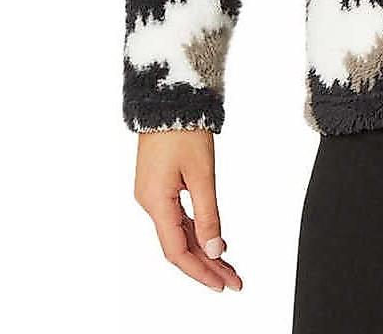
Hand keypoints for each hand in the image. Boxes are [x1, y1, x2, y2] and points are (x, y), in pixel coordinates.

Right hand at [133, 129, 242, 291]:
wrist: (169, 98)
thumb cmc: (184, 130)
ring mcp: (152, 194)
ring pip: (178, 233)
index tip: (223, 284)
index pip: (177, 251)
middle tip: (233, 282)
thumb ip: (208, 214)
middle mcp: (150, 202)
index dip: (200, 271)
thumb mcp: (201, 174)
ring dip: (202, 251)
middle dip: (207, 266)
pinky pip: (176, 218)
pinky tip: (211, 241)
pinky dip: (195, 232)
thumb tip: (216, 249)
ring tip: (227, 267)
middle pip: (178, 246)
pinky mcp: (158, 185)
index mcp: (156, 202)